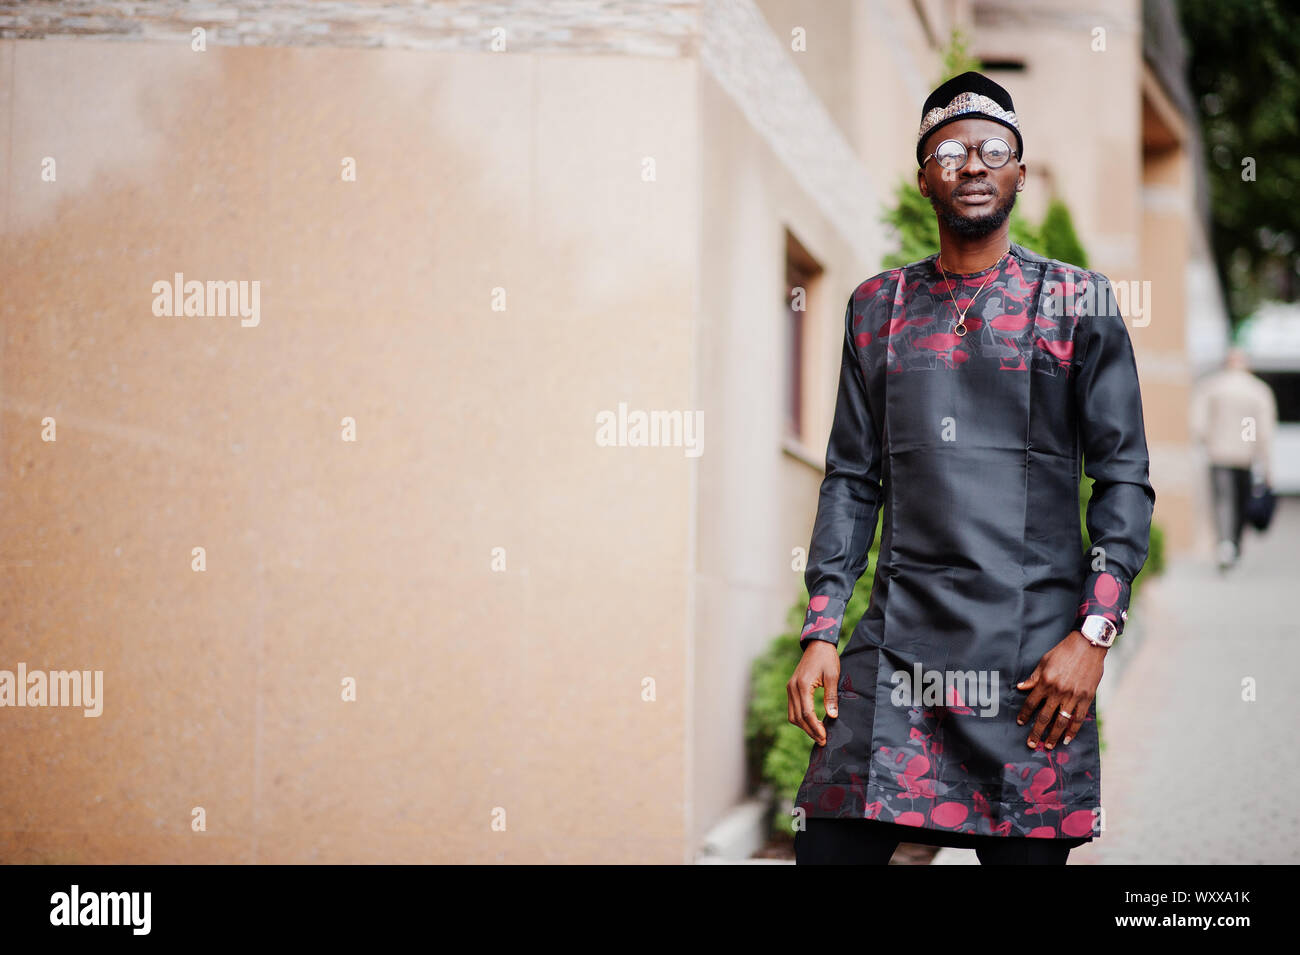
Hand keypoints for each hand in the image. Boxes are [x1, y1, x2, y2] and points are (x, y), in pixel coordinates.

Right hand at [788, 641, 840, 746]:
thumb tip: (832, 716)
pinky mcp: (791, 688)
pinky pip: (792, 708)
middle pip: (798, 717)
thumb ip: (831, 697)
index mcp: (802, 685)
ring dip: (804, 727)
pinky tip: (811, 723)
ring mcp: (790, 688)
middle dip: (810, 731)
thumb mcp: (832, 676)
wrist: (817, 645)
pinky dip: (800, 719)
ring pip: (792, 715)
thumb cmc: (827, 659)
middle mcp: (792, 688)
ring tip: (817, 735)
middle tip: (822, 741)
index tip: (825, 737)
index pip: (807, 713)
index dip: (815, 727)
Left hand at [1016, 631, 1104, 750]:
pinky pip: (1078, 718)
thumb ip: (1033, 678)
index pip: (1031, 703)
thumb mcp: (1044, 661)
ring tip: (1048, 745)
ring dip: (1053, 735)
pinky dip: (1073, 730)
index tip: (1020, 723)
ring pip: (1061, 721)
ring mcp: (1073, 696)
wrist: (1087, 646)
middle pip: (1044, 716)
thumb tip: (1020, 688)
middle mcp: (1058, 691)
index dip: (1025, 714)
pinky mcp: (1086, 698)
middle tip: (1031, 744)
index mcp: (1046, 682)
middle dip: (1036, 732)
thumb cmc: (1063, 652)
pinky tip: (1067, 739)